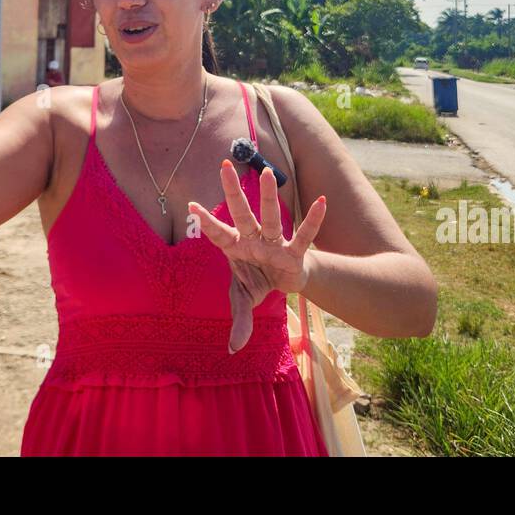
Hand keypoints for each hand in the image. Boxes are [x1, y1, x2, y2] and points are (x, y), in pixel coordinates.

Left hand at [188, 159, 326, 353]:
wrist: (286, 282)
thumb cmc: (259, 281)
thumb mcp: (246, 301)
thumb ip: (240, 321)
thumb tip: (233, 349)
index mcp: (235, 248)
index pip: (218, 234)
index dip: (206, 222)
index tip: (191, 207)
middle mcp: (252, 240)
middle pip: (241, 214)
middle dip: (233, 192)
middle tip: (224, 166)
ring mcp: (273, 243)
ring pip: (269, 217)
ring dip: (269, 197)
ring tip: (268, 173)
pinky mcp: (294, 252)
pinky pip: (304, 236)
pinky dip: (313, 221)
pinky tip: (322, 202)